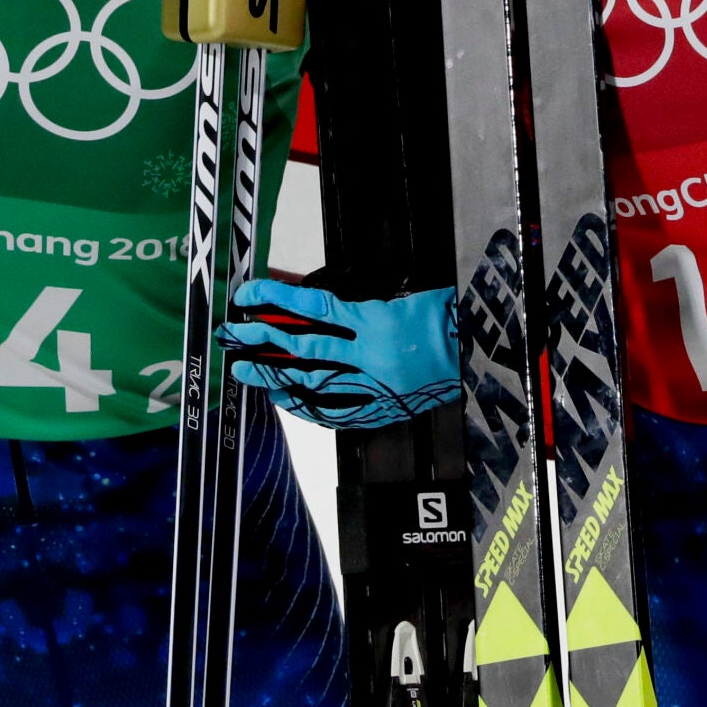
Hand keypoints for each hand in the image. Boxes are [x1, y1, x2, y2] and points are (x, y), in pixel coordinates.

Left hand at [217, 278, 460, 429]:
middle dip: (264, 342)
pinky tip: (284, 398)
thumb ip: (350, 300)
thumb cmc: (438, 317)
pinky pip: (336, 412)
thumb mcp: (395, 297)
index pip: (314, 307)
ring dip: (275, 377)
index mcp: (375, 321)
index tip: (249, 295)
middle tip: (233, 336)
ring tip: (246, 371)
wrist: (474, 353)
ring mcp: (375, 387)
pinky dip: (305, 405)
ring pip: (314, 384)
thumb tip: (302, 297)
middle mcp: (370, 357)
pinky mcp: (381, 409)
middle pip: (305, 348)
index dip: (278, 300)